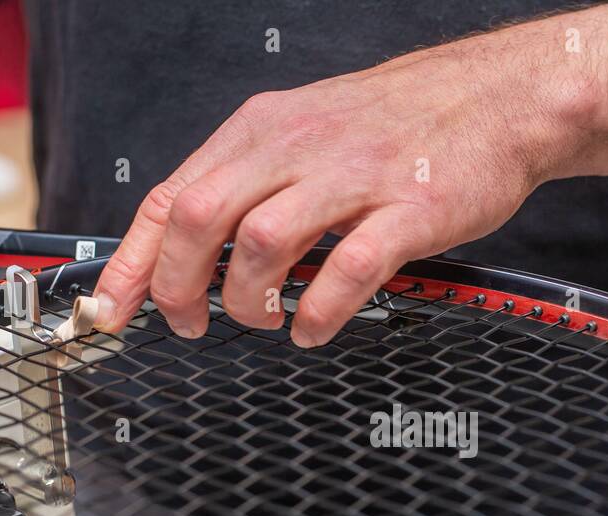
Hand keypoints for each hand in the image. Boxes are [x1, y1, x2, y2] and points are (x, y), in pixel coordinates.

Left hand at [92, 27, 576, 346]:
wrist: (496, 96)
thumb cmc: (400, 126)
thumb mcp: (306, 133)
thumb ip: (253, 183)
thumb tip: (196, 247)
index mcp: (263, 130)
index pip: (170, 196)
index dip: (132, 262)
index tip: (111, 310)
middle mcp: (298, 147)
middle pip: (199, 217)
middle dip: (178, 286)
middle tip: (191, 324)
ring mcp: (354, 177)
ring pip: (261, 242)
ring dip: (247, 299)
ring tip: (264, 319)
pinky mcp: (409, 210)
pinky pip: (348, 269)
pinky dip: (320, 311)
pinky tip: (315, 327)